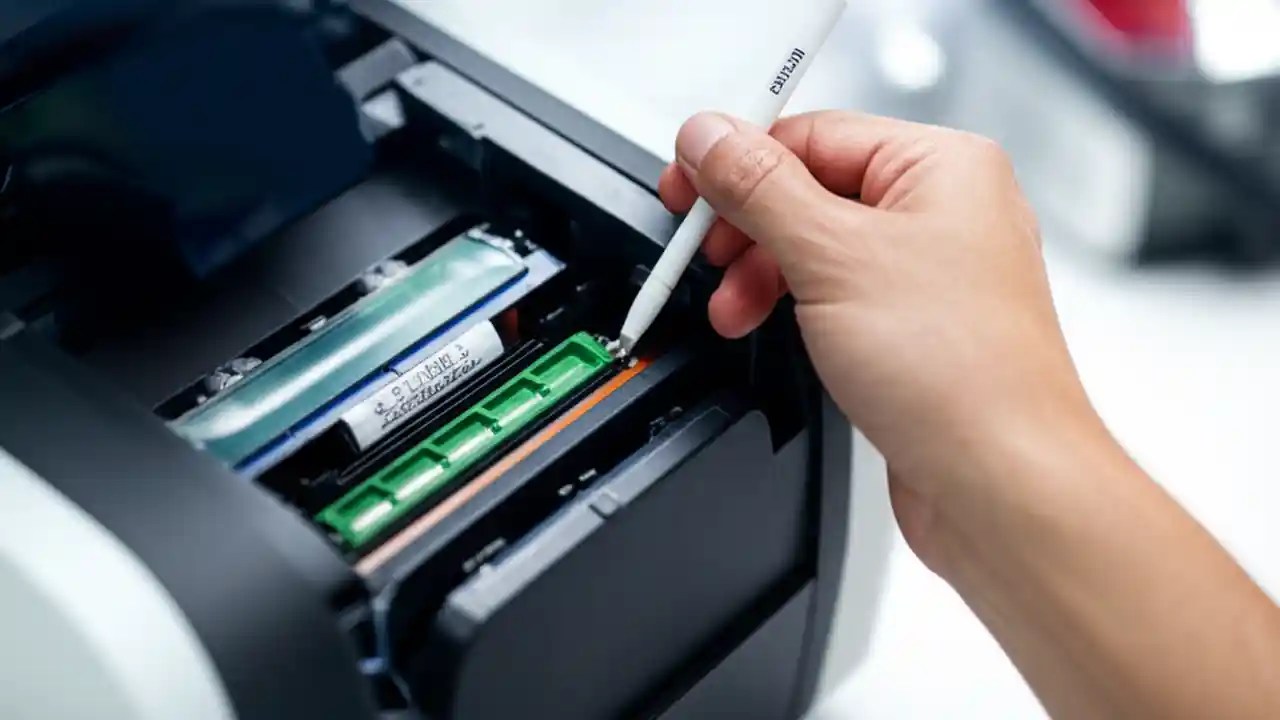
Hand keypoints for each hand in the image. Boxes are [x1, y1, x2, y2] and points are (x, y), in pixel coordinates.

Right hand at [658, 111, 1099, 565]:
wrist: (1001, 485)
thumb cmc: (961, 374)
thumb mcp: (831, 258)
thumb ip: (759, 189)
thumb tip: (710, 136)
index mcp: (943, 166)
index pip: (812, 134)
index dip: (738, 162)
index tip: (686, 190)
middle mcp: (946, 212)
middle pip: (811, 191)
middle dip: (748, 231)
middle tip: (706, 258)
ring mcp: (933, 273)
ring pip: (820, 247)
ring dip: (764, 276)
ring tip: (735, 312)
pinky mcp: (917, 328)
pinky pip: (839, 294)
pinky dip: (797, 309)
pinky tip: (773, 331)